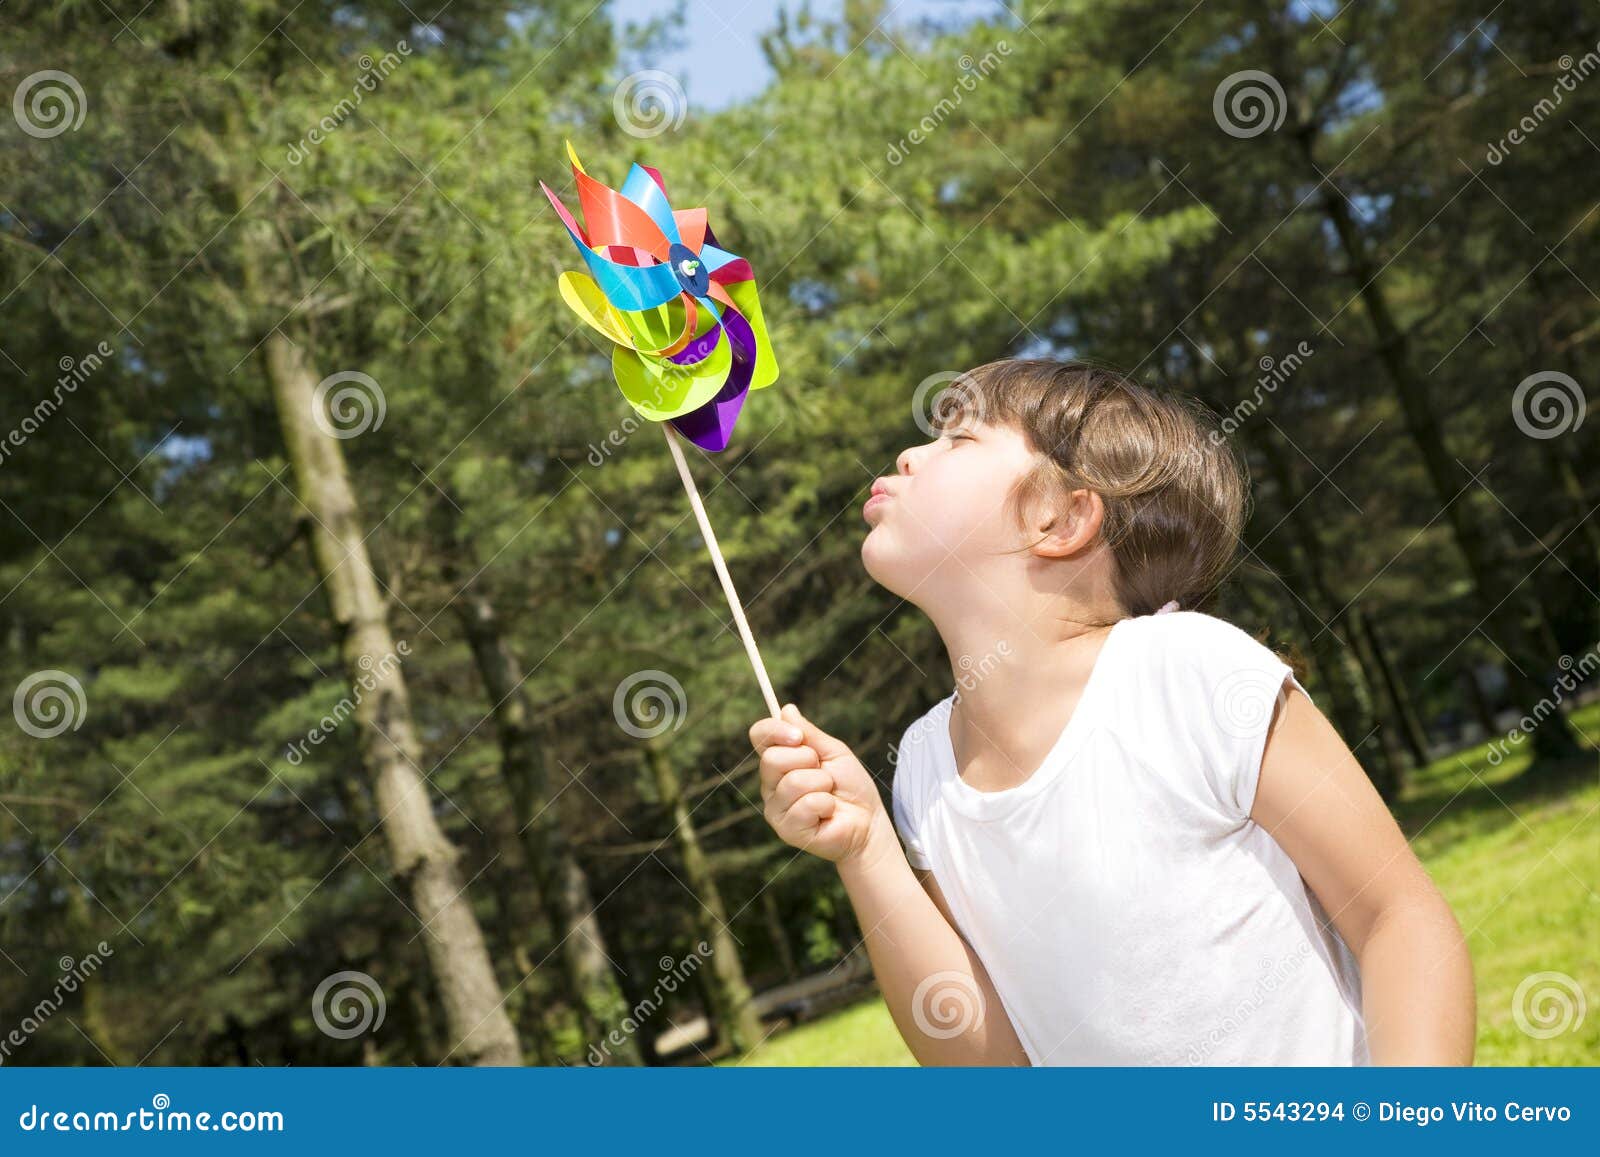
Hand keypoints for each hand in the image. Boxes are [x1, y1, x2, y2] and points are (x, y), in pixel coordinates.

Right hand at [749, 703, 890, 863]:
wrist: (868, 821)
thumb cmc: (851, 786)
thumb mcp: (834, 752)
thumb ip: (810, 734)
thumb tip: (786, 709)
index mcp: (779, 762)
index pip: (759, 736)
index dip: (774, 730)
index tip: (798, 736)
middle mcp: (770, 785)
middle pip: (772, 758)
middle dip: (808, 760)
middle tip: (824, 772)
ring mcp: (776, 809)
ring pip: (793, 782)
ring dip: (822, 784)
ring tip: (829, 794)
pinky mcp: (787, 829)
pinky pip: (806, 805)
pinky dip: (826, 805)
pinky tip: (828, 813)